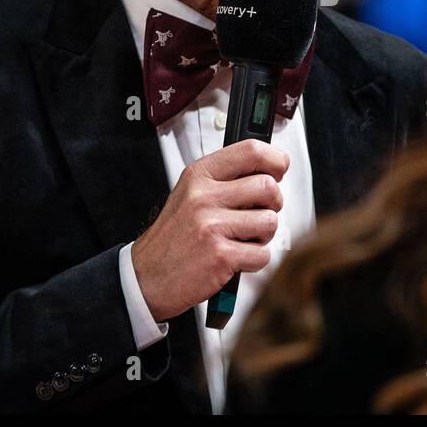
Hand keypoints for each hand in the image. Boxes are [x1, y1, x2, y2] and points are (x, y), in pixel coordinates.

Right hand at [131, 139, 286, 321]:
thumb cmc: (174, 236)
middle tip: (259, 214)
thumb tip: (269, 170)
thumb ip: (225, 179)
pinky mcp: (220, 255)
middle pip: (268, 187)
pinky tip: (236, 259)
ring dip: (263, 236)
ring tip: (242, 239)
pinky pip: (263, 254)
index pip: (251, 151)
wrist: (147, 276)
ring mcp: (211, 225)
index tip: (279, 169)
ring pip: (270, 221)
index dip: (275, 159)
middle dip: (273, 204)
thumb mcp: (190, 193)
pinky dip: (255, 261)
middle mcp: (204, 196)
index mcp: (199, 175)